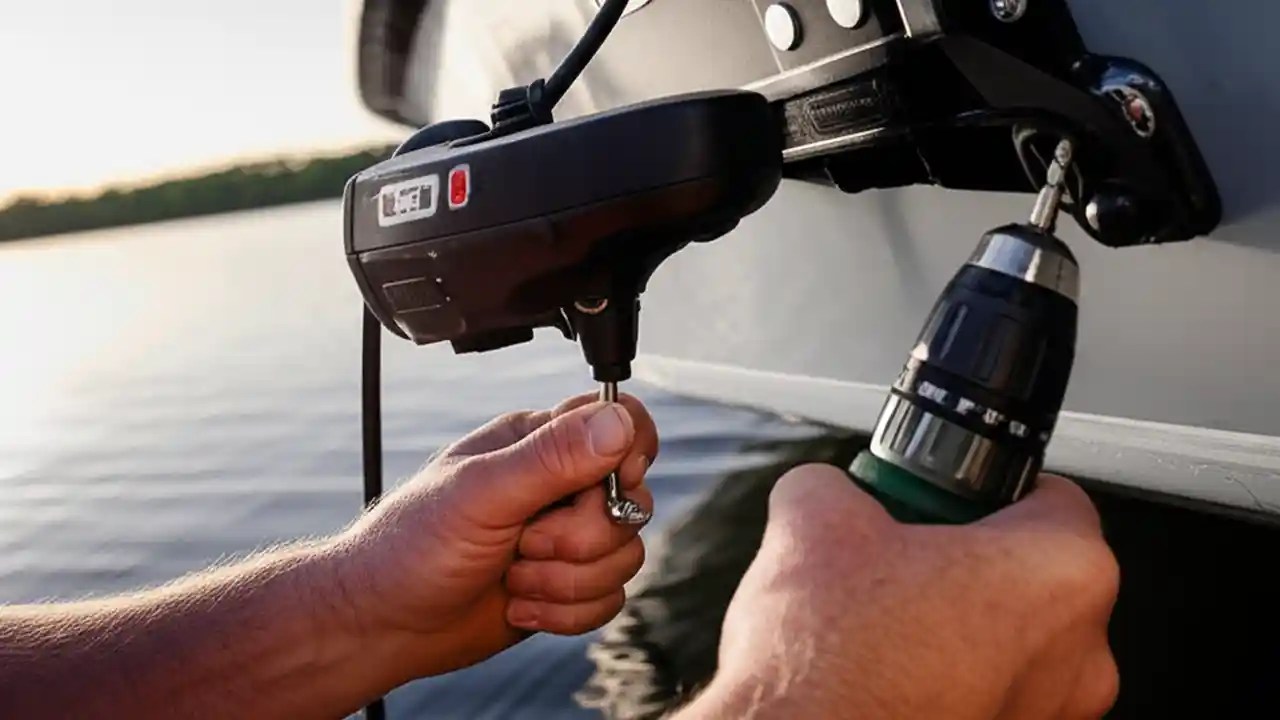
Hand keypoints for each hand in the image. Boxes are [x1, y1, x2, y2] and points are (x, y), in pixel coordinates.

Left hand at [334, 394, 657, 677]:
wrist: (381, 625)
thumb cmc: (411, 548)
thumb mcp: (480, 493)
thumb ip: (552, 457)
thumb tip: (619, 422)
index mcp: (537, 442)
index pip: (620, 420)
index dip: (628, 454)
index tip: (599, 487)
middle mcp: (559, 485)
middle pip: (630, 501)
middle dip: (578, 539)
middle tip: (523, 544)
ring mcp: (565, 538)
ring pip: (625, 555)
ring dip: (566, 582)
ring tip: (512, 579)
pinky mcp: (567, 586)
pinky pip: (611, 598)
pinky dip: (567, 613)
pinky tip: (520, 606)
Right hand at [682, 465, 1119, 719]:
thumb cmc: (835, 667)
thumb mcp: (812, 523)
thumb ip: (834, 486)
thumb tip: (826, 490)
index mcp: (1061, 574)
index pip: (1050, 496)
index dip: (981, 488)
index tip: (938, 498)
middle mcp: (1082, 656)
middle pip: (1030, 577)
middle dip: (962, 564)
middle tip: (894, 562)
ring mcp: (1052, 719)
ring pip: (1010, 646)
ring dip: (954, 630)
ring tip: (878, 628)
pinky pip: (988, 699)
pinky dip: (946, 686)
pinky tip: (884, 679)